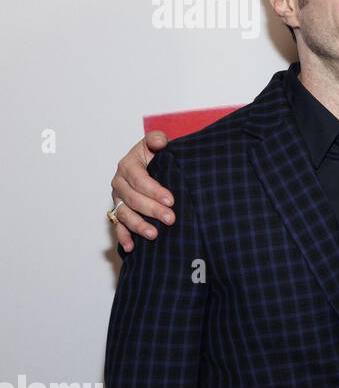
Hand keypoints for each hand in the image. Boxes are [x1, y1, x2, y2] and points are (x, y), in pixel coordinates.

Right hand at [110, 130, 172, 251]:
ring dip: (138, 225)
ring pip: (124, 214)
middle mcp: (119, 183)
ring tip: (154, 234)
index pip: (139, 179)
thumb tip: (160, 142)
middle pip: (132, 199)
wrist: (152, 165)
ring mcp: (118, 199)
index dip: (154, 190)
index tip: (171, 200)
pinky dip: (123, 237)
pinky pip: (118, 226)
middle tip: (170, 219)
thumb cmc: (156, 155)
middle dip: (151, 210)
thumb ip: (157, 140)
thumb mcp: (156, 143)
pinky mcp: (119, 212)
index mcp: (128, 165)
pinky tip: (132, 248)